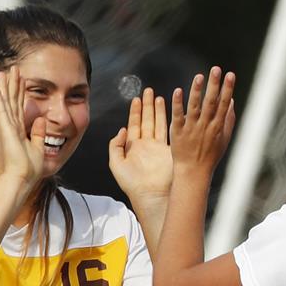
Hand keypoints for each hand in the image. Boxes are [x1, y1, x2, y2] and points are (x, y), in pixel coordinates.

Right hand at [0, 66, 52, 192]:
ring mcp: (8, 127)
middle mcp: (12, 126)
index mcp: (19, 130)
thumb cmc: (29, 169)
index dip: (21, 92)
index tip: (22, 79)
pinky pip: (2, 111)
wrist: (23, 179)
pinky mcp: (6, 130)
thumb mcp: (38, 147)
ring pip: (6, 102)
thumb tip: (42, 120)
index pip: (20, 107)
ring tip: (3, 72)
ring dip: (5, 87)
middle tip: (12, 69)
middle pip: (12, 101)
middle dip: (12, 84)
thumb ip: (39, 133)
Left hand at [109, 87, 172, 207]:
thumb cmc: (132, 184)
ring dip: (158, 110)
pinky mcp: (169, 150)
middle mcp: (146, 145)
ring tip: (158, 96)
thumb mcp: (116, 164)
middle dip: (147, 105)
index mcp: (133, 148)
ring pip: (158, 123)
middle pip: (147, 120)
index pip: (134, 124)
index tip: (136, 99)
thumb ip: (115, 146)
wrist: (151, 195)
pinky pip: (169, 131)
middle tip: (148, 91)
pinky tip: (171, 110)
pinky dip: (170, 120)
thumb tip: (122, 129)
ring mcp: (158, 147)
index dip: (135, 111)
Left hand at [169, 67, 236, 178]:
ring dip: (197, 91)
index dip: (227, 89)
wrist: (193, 172)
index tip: (230, 75)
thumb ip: (228, 120)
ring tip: (199, 76)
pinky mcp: (178, 132)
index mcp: (217, 127)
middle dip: (214, 85)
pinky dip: (178, 104)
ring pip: (195, 107)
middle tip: (216, 69)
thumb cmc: (210, 156)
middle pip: (211, 103)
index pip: (224, 104)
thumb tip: (231, 101)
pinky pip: (178, 116)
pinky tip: (178, 91)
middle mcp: (205, 126)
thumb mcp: (224, 139)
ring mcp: (191, 129)